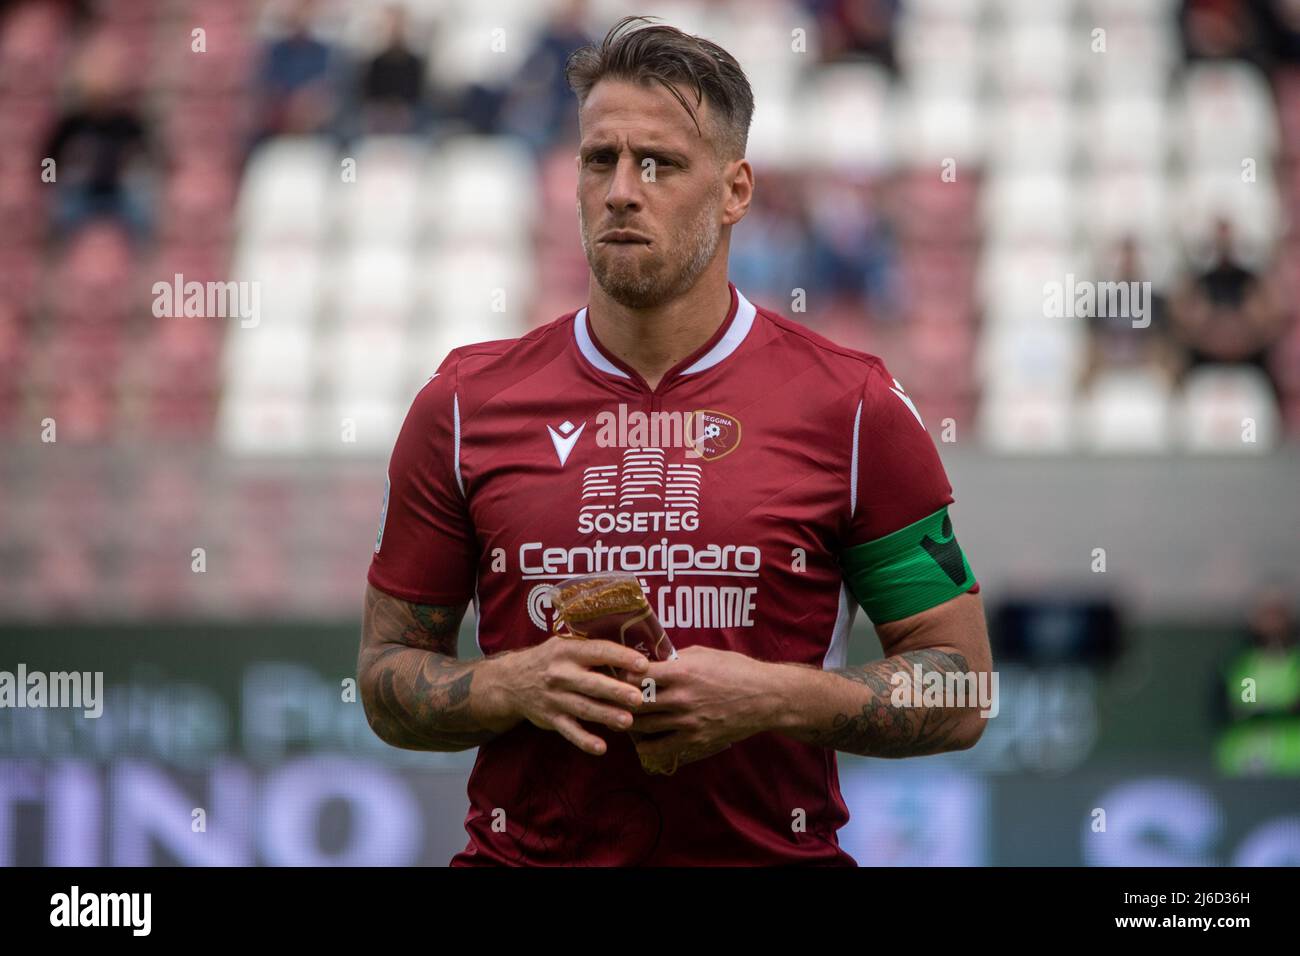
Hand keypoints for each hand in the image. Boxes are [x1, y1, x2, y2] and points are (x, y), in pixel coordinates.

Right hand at [499, 635, 648, 755]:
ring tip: (628, 722)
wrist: (511, 681)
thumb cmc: (551, 660)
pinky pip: (569, 731)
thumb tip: (635, 650)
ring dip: (606, 715)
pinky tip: (601, 748)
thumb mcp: (565, 645)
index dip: (621, 657)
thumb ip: (592, 649)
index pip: (598, 651)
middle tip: (638, 698)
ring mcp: (555, 698)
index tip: (643, 665)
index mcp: (568, 650)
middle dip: (615, 691)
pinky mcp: (551, 719)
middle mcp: (561, 674)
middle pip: (592, 683)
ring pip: (584, 708)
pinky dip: (584, 740)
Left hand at [624, 645, 777, 773]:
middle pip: (633, 703)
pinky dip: (645, 745)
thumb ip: (674, 658)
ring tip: (623, 716)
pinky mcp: (694, 740)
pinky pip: (659, 748)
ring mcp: (687, 722)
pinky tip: (643, 738)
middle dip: (619, 700)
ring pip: (641, 727)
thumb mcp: (703, 653)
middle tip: (613, 698)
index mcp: (681, 671)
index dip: (621, 675)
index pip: (635, 675)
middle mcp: (681, 698)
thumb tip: (650, 659)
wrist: (765, 698)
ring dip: (628, 722)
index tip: (619, 674)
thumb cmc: (735, 669)